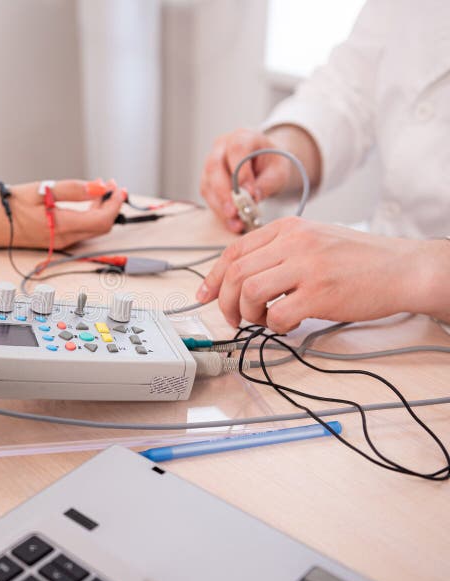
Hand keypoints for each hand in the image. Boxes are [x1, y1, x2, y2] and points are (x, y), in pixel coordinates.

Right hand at [0, 180, 124, 247]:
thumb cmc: (6, 206)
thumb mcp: (41, 190)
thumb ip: (73, 190)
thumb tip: (99, 187)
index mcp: (61, 227)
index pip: (103, 220)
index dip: (115, 203)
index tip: (118, 187)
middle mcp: (64, 240)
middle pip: (101, 227)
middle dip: (110, 206)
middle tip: (110, 185)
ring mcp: (59, 243)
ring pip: (91, 230)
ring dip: (100, 211)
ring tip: (98, 190)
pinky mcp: (55, 242)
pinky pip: (80, 231)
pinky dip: (88, 216)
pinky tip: (85, 203)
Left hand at [195, 217, 434, 332]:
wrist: (402, 268)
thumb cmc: (358, 259)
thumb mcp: (313, 239)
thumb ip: (278, 252)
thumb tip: (239, 278)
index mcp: (288, 227)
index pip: (234, 250)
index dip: (213, 277)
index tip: (205, 295)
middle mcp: (295, 242)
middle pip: (237, 273)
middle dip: (226, 302)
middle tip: (233, 318)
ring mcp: (307, 267)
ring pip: (250, 293)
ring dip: (248, 314)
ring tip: (262, 320)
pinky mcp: (320, 294)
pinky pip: (277, 315)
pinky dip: (274, 326)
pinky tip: (288, 324)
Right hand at [199, 128, 292, 232]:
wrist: (264, 166)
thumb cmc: (271, 164)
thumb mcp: (278, 170)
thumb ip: (267, 182)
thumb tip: (252, 198)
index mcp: (242, 136)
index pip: (236, 149)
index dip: (241, 171)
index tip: (250, 193)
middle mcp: (221, 147)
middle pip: (214, 166)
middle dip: (223, 192)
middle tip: (234, 211)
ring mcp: (211, 163)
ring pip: (207, 183)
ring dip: (220, 206)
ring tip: (235, 223)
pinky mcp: (207, 180)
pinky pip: (208, 195)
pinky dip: (219, 211)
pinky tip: (232, 222)